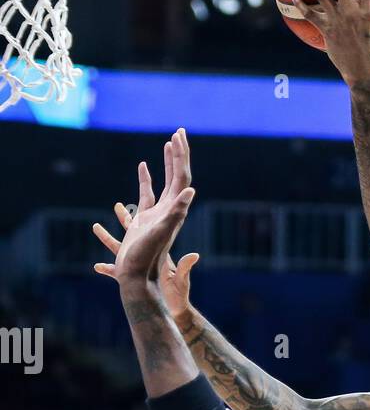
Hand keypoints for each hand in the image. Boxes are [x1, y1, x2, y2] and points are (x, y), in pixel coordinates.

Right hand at [92, 128, 195, 282]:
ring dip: (168, 163)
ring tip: (168, 144)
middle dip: (179, 154)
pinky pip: (147, 194)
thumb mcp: (162, 233)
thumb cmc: (148, 257)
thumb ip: (176, 213)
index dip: (182, 156)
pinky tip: (143, 167)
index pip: (182, 177)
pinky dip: (146, 179)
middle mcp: (170, 210)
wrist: (138, 278)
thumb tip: (190, 191)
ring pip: (165, 183)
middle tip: (179, 131)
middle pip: (178, 176)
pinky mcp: (144, 220)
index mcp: (175, 210)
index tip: (179, 135)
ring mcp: (157, 214)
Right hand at [95, 206, 198, 319]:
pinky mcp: (130, 278)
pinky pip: (113, 270)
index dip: (149, 214)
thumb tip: (194, 256)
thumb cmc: (178, 297)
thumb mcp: (180, 279)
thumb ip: (183, 267)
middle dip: (126, 218)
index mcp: (159, 249)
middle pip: (135, 233)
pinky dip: (106, 268)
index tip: (144, 203)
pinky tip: (96, 266)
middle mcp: (147, 254)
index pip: (152, 228)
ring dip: (107, 238)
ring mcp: (137, 266)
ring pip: (119, 246)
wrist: (170, 312)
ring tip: (95, 227)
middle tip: (117, 205)